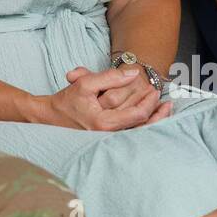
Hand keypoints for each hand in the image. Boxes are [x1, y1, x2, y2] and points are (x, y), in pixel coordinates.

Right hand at [40, 66, 170, 130]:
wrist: (50, 118)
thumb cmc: (66, 101)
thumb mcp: (86, 83)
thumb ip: (110, 77)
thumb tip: (133, 73)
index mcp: (103, 123)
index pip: (137, 115)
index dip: (149, 102)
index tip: (154, 90)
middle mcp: (108, 136)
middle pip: (143, 127)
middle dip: (157, 113)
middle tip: (167, 100)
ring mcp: (108, 142)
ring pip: (140, 134)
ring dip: (155, 122)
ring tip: (166, 109)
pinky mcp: (108, 142)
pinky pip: (132, 136)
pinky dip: (144, 128)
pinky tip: (152, 120)